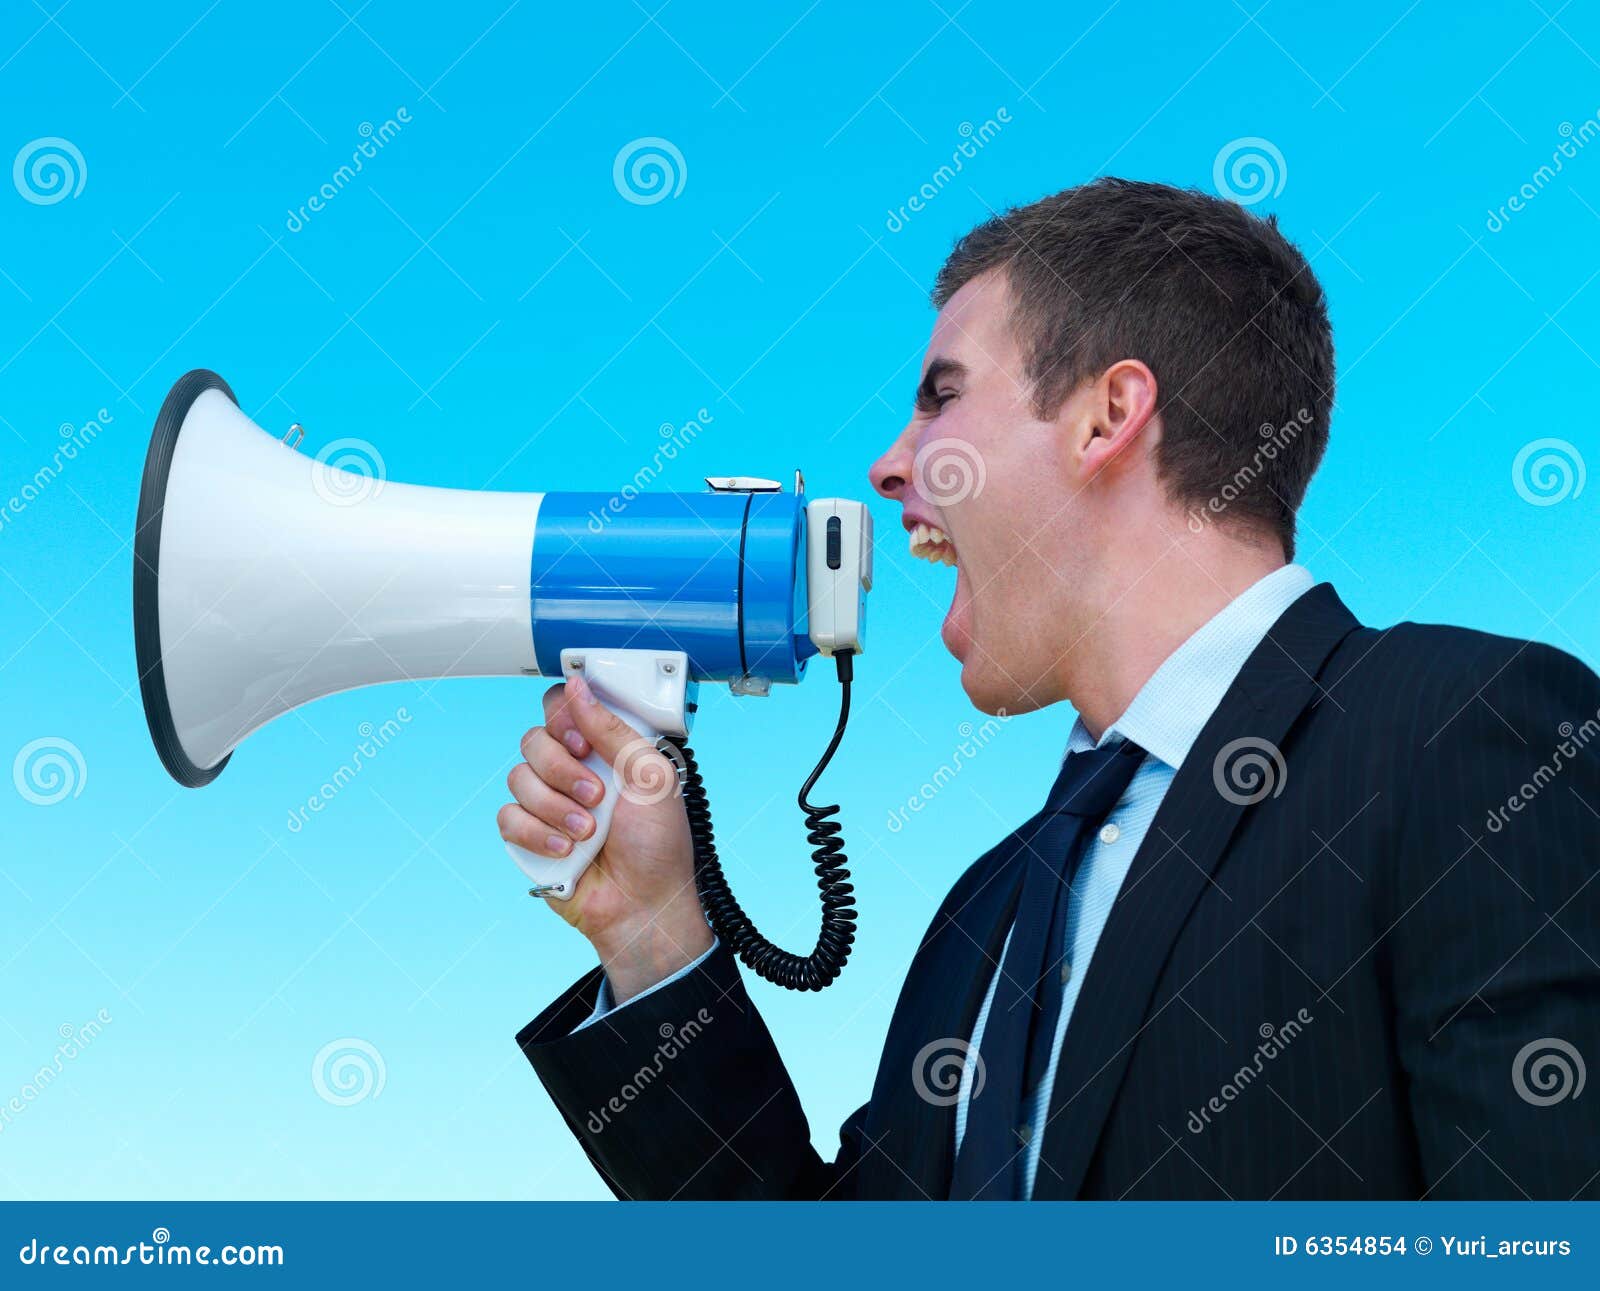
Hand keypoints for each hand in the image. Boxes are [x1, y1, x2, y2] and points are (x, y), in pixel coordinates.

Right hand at [497, 672, 711, 1001]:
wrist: (645, 906)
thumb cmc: (659, 846)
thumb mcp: (651, 776)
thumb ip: (612, 728)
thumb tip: (577, 686)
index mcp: (603, 750)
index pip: (561, 709)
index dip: (565, 719)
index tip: (585, 742)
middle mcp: (572, 771)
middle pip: (534, 739)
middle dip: (564, 770)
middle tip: (596, 795)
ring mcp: (547, 804)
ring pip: (517, 778)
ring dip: (556, 807)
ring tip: (587, 832)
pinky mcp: (528, 837)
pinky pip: (507, 817)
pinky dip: (538, 834)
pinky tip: (567, 850)